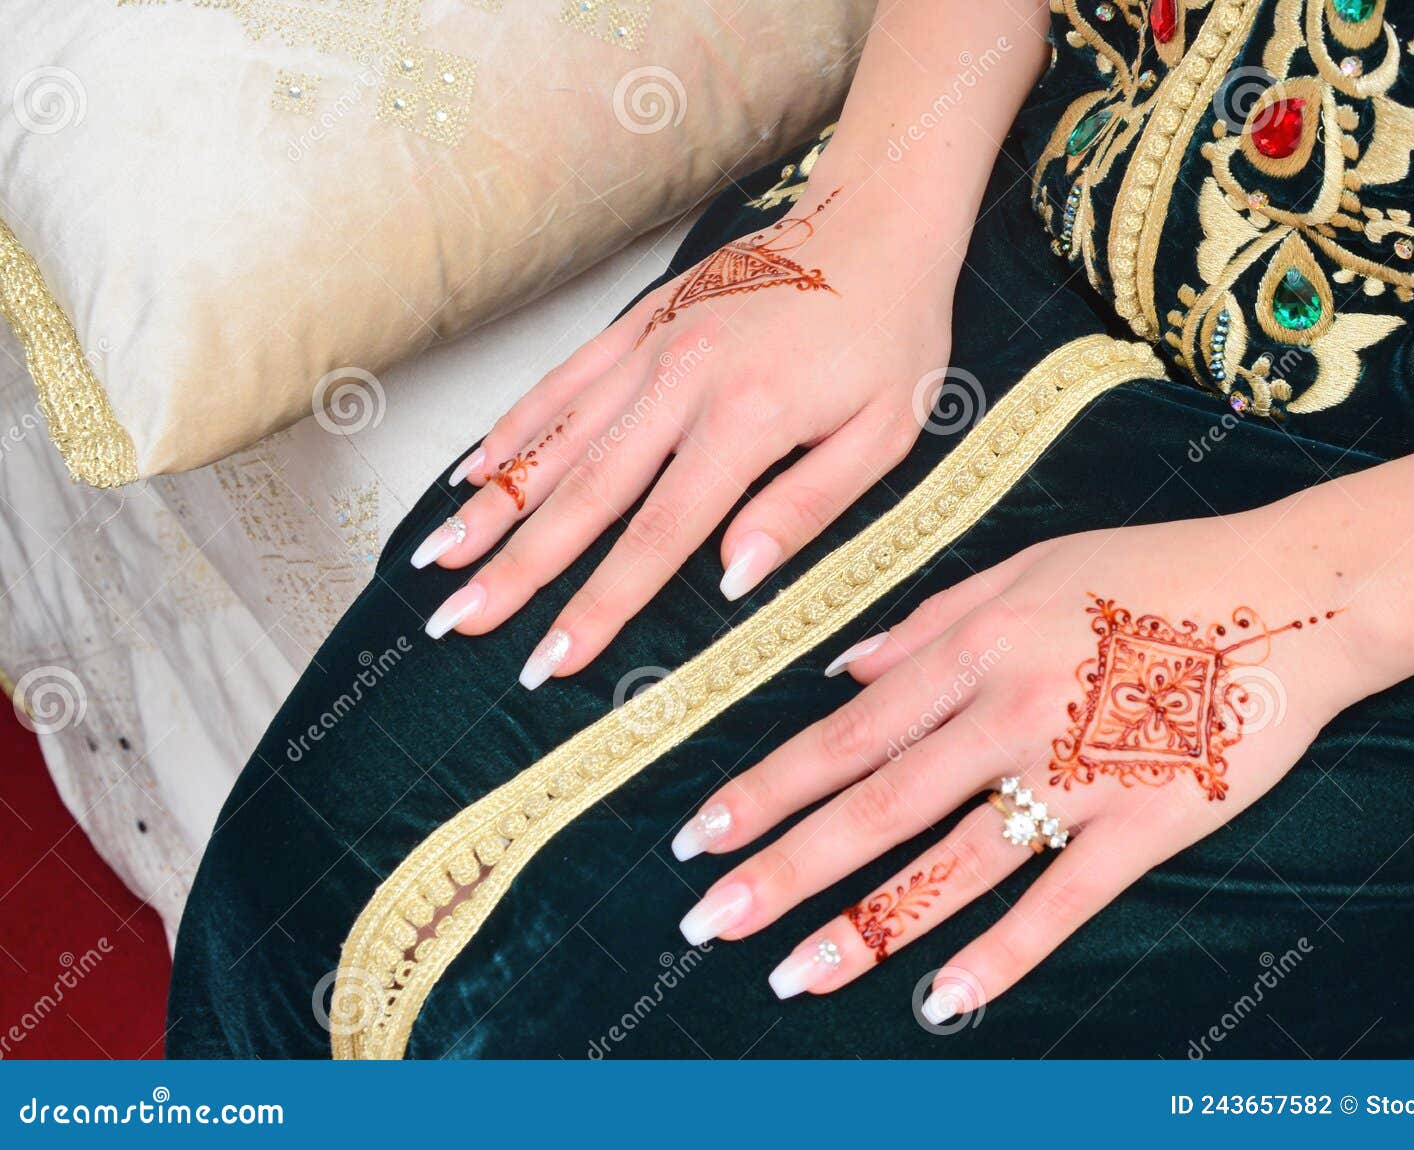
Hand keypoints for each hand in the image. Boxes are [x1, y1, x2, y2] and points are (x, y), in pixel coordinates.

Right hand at [411, 184, 959, 688]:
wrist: (875, 219)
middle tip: (455, 623)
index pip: (657, 536)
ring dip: (493, 504)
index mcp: (746, 421)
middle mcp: (681, 381)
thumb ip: (805, 506)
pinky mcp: (641, 318)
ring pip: (555, 437)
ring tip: (437, 559)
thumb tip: (734, 578)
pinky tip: (472, 470)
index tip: (548, 660)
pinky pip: (563, 380)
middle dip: (516, 568)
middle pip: (583, 494)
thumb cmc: (891, 334)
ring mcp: (651, 344)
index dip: (599, 606)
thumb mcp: (883, 432)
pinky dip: (514, 426)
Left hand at [667, 514, 1388, 1020]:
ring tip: (791, 974)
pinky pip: (1059, 901)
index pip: (844, 736)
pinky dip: (1000, 955)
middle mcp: (1007, 714)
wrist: (1292, 592)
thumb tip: (839, 672)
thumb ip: (926, 622)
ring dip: (865, 925)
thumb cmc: (1153, 572)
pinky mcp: (1145, 825)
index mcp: (971, 648)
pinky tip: (941, 1001)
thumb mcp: (1026, 567)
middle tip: (706, 920)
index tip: (698, 835)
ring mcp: (1076, 775)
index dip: (765, 790)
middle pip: (875, 807)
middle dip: (782, 868)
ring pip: (950, 865)